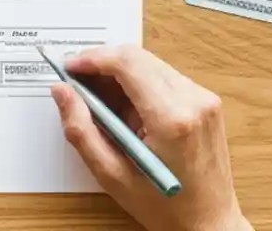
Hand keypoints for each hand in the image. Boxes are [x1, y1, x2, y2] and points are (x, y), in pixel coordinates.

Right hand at [51, 46, 251, 230]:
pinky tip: (126, 108)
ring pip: (150, 63)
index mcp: (171, 119)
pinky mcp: (206, 101)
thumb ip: (81, 129)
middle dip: (102, 63)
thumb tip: (62, 92)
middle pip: (138, 57)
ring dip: (120, 74)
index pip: (127, 63)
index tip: (70, 68)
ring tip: (100, 102)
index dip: (93, 59)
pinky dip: (139, 83)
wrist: (209, 223)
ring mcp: (204, 99)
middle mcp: (193, 101)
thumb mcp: (112, 174)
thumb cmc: (166, 207)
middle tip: (78, 83)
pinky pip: (164, 76)